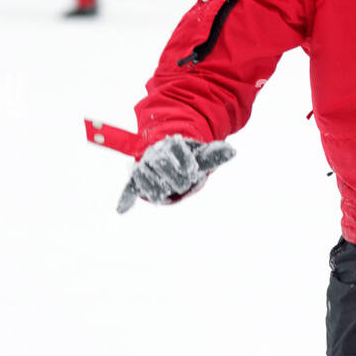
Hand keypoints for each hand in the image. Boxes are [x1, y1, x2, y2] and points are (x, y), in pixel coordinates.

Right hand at [116, 133, 234, 213]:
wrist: (164, 158)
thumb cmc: (187, 160)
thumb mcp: (202, 157)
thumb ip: (215, 156)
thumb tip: (233, 151)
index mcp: (172, 145)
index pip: (177, 154)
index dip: (186, 165)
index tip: (192, 171)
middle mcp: (155, 154)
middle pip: (162, 166)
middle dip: (176, 179)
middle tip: (184, 184)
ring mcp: (144, 167)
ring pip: (148, 180)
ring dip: (160, 189)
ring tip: (167, 190)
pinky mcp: (136, 180)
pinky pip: (129, 188)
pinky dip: (125, 198)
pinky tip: (122, 210)